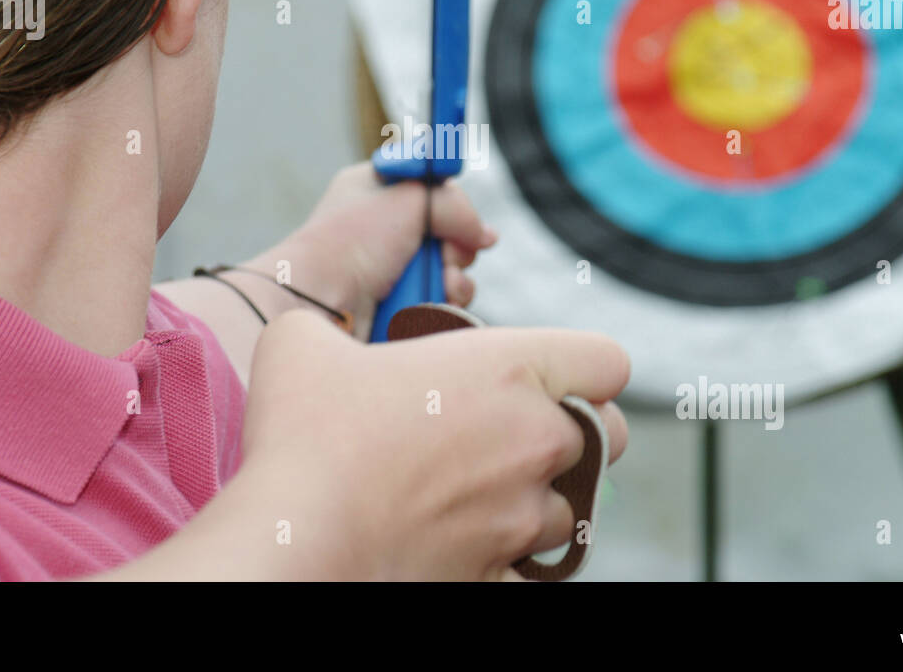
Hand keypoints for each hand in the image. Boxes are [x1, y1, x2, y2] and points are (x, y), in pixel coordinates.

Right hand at [235, 311, 630, 579]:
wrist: (295, 538)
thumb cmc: (306, 434)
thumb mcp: (306, 344)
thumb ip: (338, 326)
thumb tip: (323, 335)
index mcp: (509, 369)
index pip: (608, 361)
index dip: (584, 366)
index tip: (546, 377)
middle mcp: (534, 441)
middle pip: (606, 437)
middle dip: (570, 434)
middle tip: (511, 433)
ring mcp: (522, 516)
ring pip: (571, 508)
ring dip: (535, 499)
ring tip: (477, 493)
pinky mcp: (499, 575)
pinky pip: (531, 571)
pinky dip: (507, 561)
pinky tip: (462, 543)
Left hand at [259, 162, 496, 336]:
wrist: (319, 302)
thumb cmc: (352, 241)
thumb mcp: (409, 198)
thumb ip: (455, 205)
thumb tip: (486, 237)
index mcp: (376, 191)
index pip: (432, 190)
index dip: (452, 206)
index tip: (461, 222)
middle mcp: (382, 230)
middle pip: (449, 236)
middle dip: (457, 250)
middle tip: (446, 256)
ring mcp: (389, 272)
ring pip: (450, 275)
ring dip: (453, 282)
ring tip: (438, 285)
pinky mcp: (395, 308)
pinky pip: (438, 307)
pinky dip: (439, 307)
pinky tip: (425, 307)